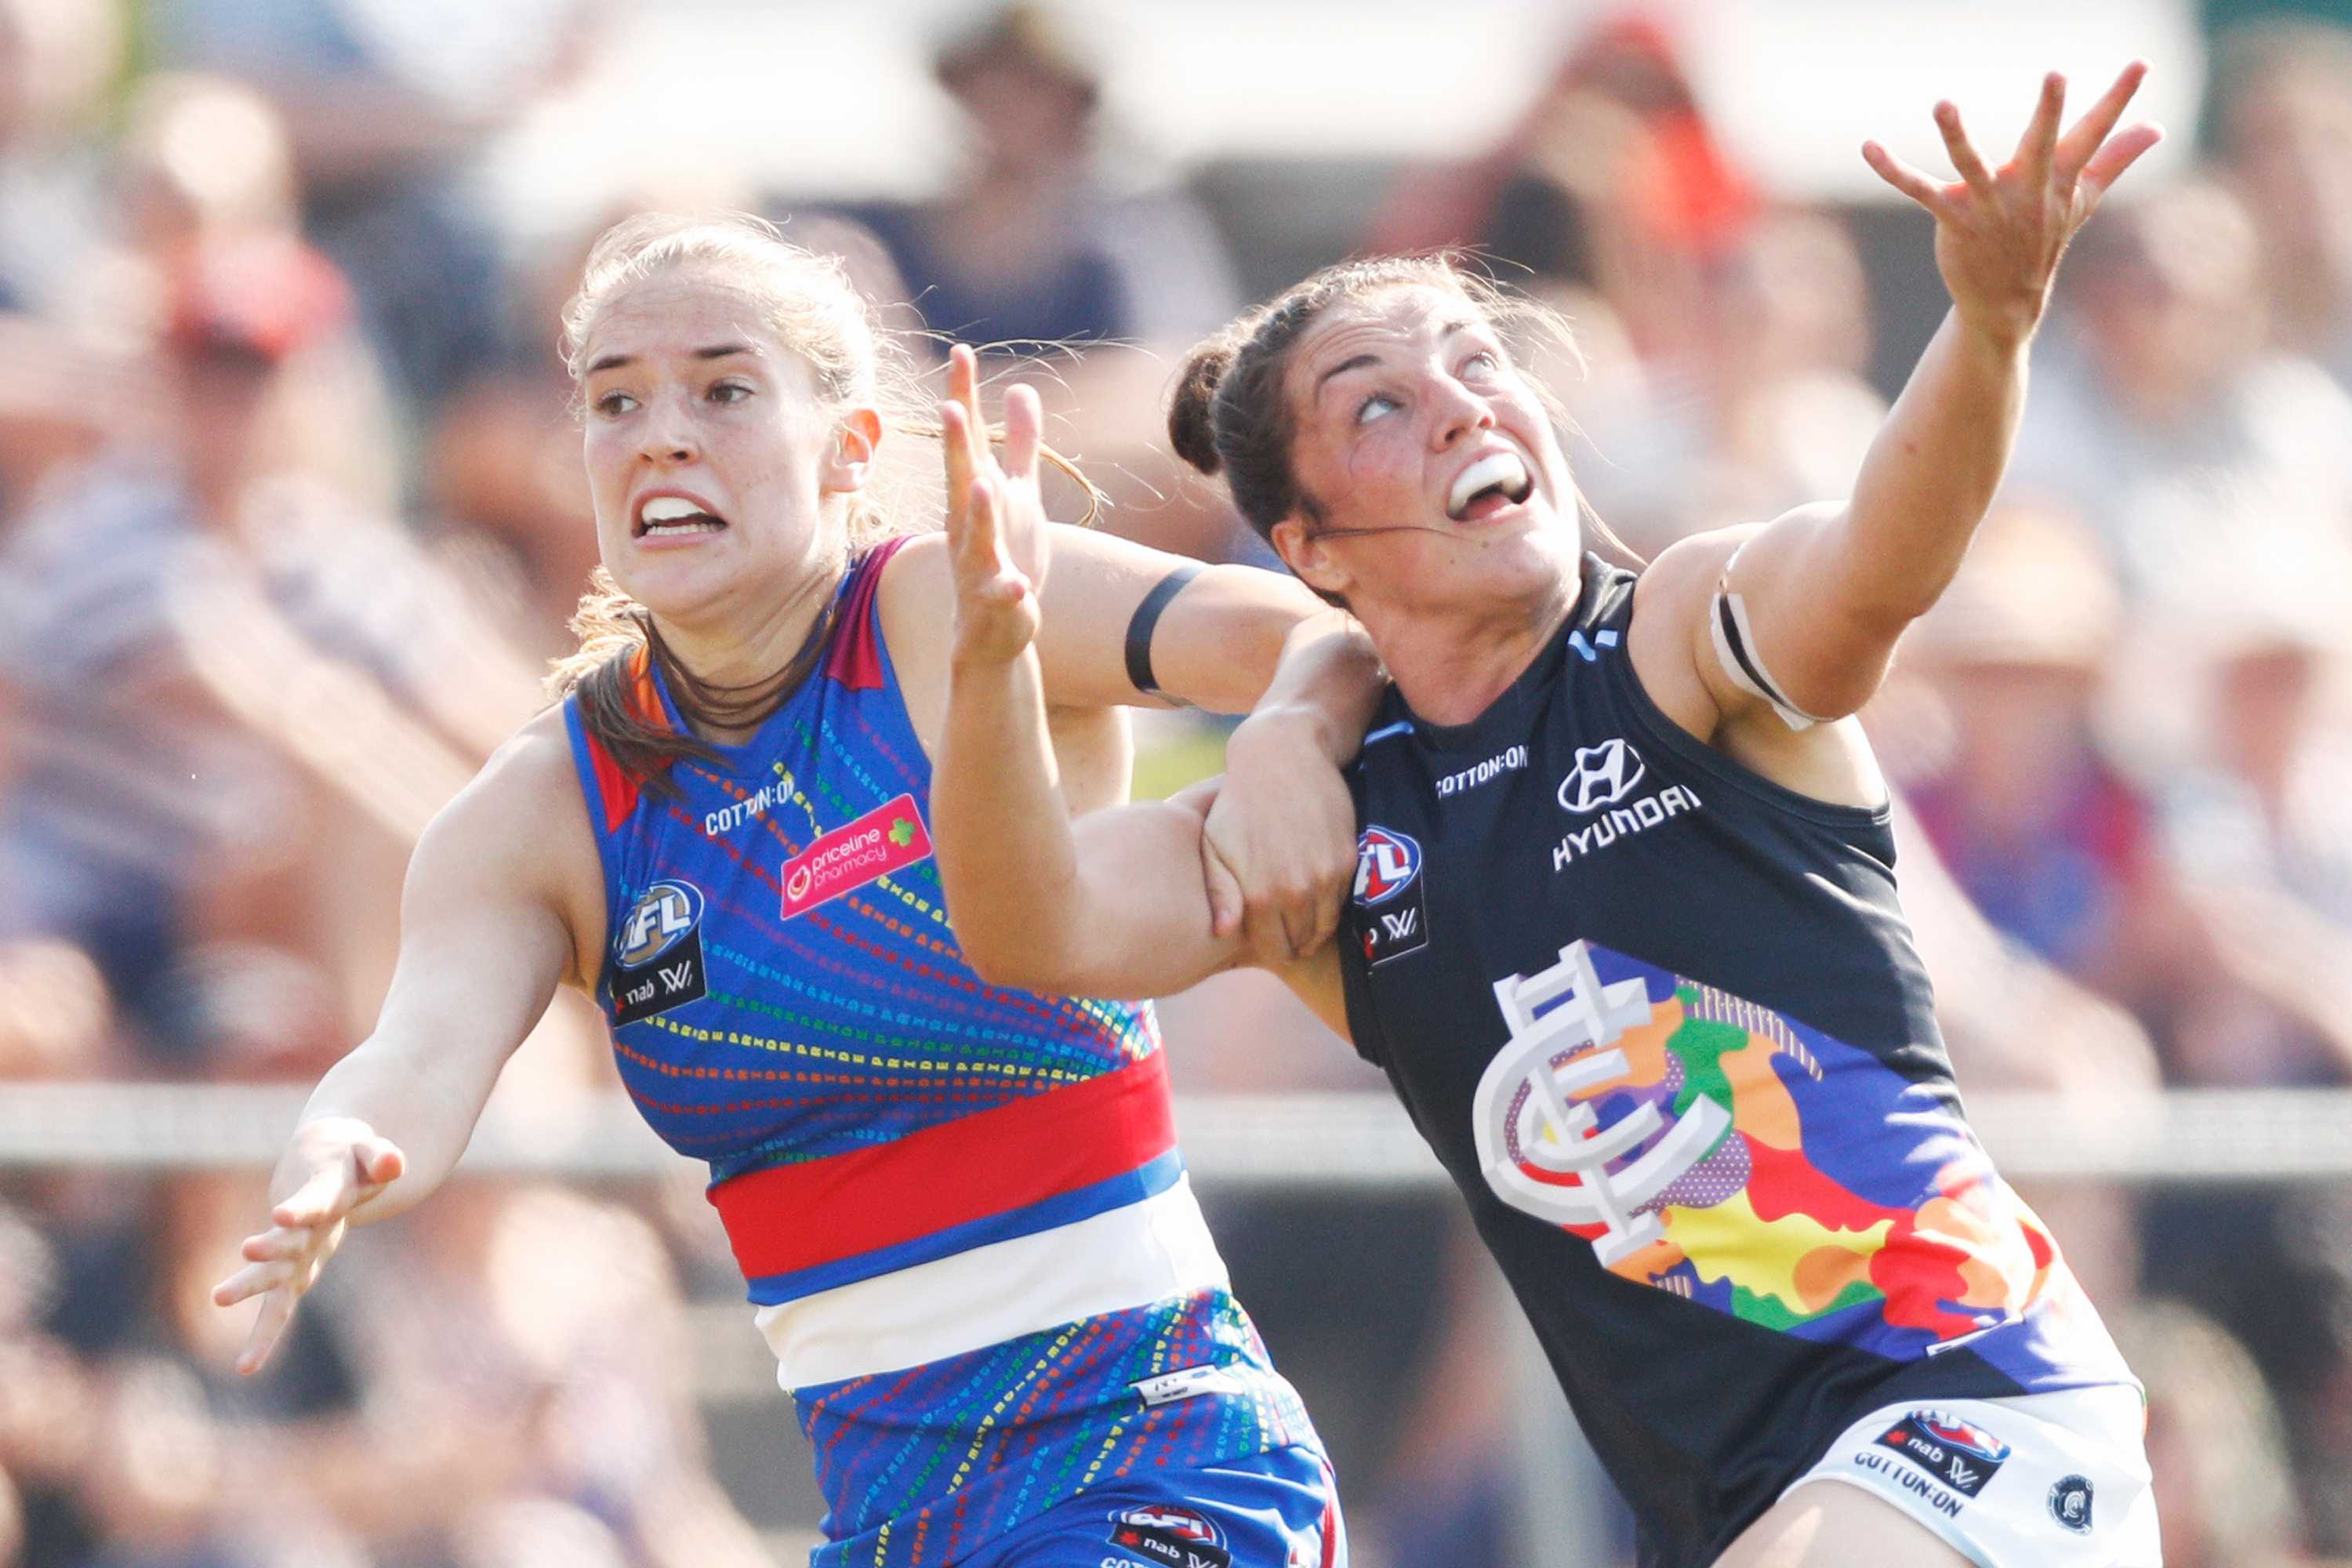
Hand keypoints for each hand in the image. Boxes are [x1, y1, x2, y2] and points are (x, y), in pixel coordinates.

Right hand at [212, 1118, 404, 1373]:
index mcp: (323, 1190)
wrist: (319, 1157)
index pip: (314, 1200)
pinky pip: (279, 1308)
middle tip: (245, 1252)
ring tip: (217, 1298)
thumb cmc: (351, 1159)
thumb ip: (382, 1158)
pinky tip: (246, 1367)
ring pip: (271, 1273)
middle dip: (268, 1249)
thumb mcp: (371, 1153)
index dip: (301, 1208)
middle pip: (284, 1240)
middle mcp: (302, 1225)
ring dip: (249, 1285)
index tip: (281, 1214)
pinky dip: (264, 1335)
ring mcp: (294, 1249)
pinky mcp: (294, 1270)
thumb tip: (396, 1165)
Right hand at [941, 344, 1050, 665]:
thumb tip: (1021, 388)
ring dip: (978, 510)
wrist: (991, 630)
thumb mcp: (1018, 492)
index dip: (965, 396)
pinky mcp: (994, 600)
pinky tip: (1018, 585)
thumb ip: (1021, 442)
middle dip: (956, 444)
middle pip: (961, 477)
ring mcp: (977, 562)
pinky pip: (1000, 593)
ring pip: (974, 534)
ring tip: (982, 483)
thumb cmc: (1003, 552)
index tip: (962, 351)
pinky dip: (1007, 588)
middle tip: (949, 405)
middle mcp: (967, 523)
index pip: (968, 439)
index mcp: (975, 493)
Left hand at [1200, 709, 1355, 964]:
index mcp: (1258, 895)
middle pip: (1302, 943)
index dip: (1272, 949)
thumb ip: (1219, 893)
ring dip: (1314, 926)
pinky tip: (1315, 888)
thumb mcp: (1214, 846)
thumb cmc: (1238, 802)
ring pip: (1326, 926)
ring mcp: (1325, 877)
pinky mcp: (1348, 860)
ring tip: (1301, 914)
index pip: (1274, 950)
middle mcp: (1294, 892)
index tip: (1268, 941)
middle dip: (1293, 941)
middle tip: (1286, 930)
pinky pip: (1342, 900)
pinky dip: (1331, 901)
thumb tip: (1223, 933)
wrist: (1283, 756)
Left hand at [1864, 63, 2161, 345]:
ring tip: (1943, 103)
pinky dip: (1893, 169)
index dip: (2118, 99)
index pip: (2096, 133)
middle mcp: (2027, 189)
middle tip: (2056, 74)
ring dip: (1956, 135)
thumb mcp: (2081, 198)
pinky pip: (1919, 189)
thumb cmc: (2043, 239)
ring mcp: (1989, 205)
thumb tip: (2156, 128)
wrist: (2008, 303)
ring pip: (1971, 164)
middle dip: (2050, 111)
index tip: (2141, 64)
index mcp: (2059, 178)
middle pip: (2042, 143)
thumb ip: (2115, 158)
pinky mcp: (1953, 218)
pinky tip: (1870, 147)